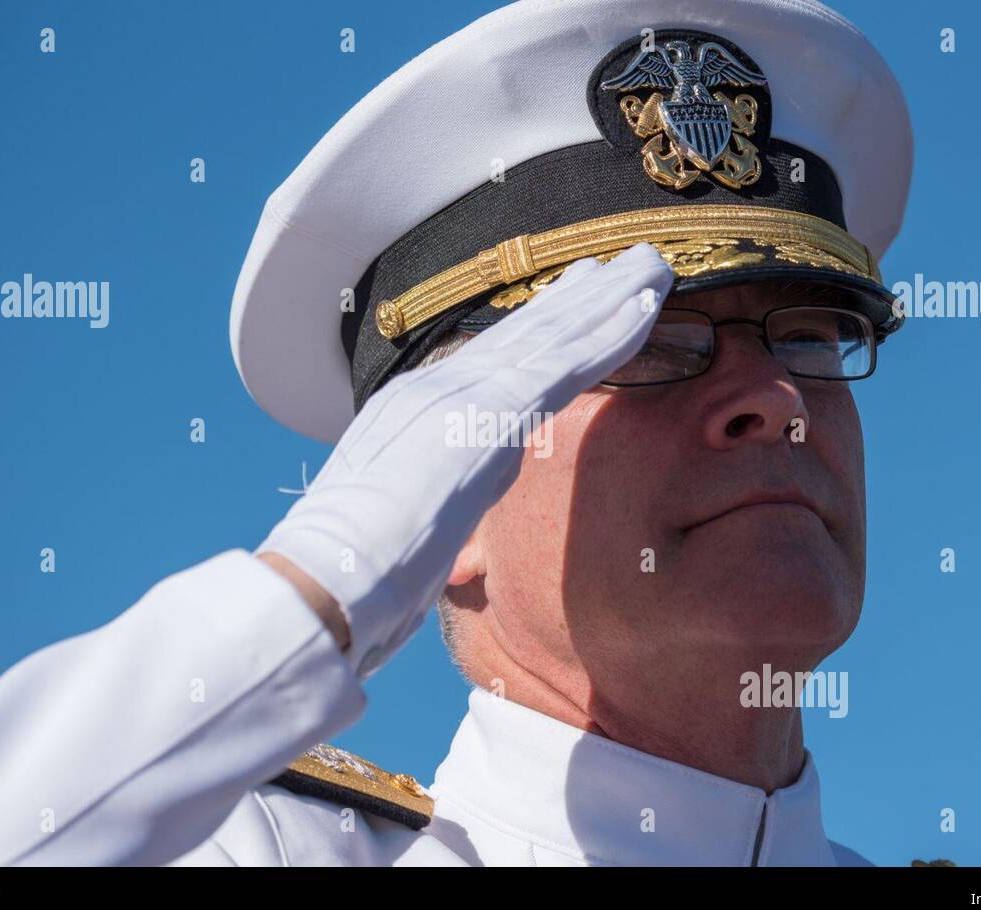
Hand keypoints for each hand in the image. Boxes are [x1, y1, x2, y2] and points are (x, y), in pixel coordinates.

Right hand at [258, 241, 674, 677]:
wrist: (326, 576)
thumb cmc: (350, 572)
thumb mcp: (389, 519)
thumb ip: (427, 497)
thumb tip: (449, 502)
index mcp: (411, 409)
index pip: (491, 357)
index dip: (541, 322)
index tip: (578, 292)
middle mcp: (437, 387)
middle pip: (527, 331)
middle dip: (583, 295)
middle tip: (629, 261)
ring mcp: (464, 395)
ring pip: (556, 334)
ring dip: (613, 298)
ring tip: (654, 264)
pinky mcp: (492, 414)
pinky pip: (568, 364)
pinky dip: (612, 334)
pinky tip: (647, 308)